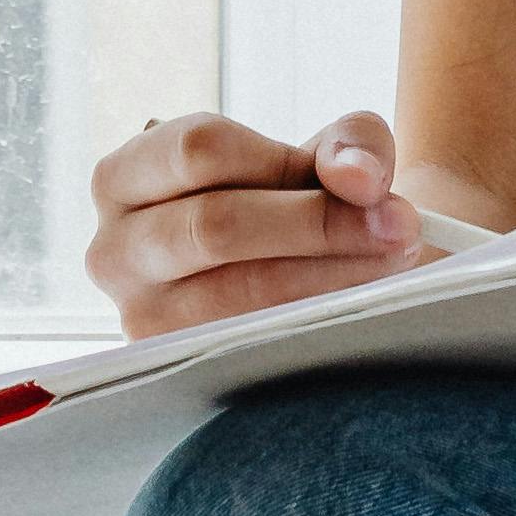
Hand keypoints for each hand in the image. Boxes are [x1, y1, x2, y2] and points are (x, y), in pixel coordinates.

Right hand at [88, 104, 423, 340]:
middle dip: (318, 226)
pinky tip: (361, 312)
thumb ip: (349, 146)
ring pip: (234, 295)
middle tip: (400, 227)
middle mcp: (114, 250)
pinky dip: (311, 327)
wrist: (293, 264)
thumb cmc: (298, 196)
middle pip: (215, 226)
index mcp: (125, 175)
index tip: (370, 184)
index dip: (286, 162)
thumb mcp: (324, 150)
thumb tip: (358, 180)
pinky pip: (247, 348)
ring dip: (327, 280)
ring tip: (393, 264)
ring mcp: (139, 318)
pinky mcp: (174, 369)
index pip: (200, 150)